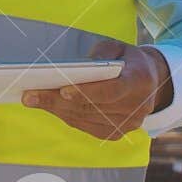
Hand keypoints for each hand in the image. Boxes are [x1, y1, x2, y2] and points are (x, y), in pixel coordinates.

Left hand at [20, 40, 170, 139]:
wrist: (151, 82)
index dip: (87, 92)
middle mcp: (136, 108)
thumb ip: (101, 53)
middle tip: (31, 95)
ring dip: (56, 110)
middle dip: (58, 101)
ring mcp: (127, 124)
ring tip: (33, 99)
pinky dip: (66, 116)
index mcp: (140, 82)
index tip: (62, 90)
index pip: (111, 91)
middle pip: (92, 107)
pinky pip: (86, 126)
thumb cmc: (128, 60)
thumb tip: (78, 67)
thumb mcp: (118, 47)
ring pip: (85, 118)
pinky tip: (48, 107)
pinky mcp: (116, 134)